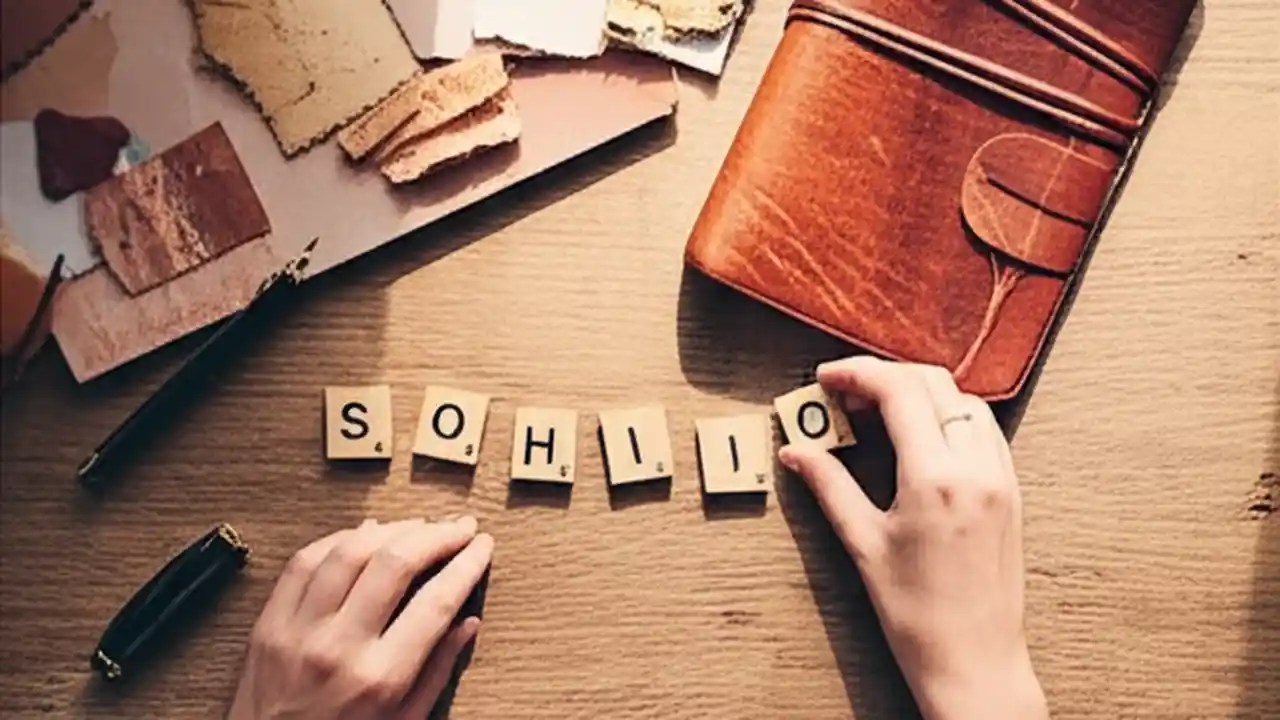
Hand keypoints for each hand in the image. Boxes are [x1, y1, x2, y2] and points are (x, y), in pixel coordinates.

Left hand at [228, 517, 492, 719]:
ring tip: (417, 525)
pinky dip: (338, 539)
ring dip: (391, 528)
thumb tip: (467, 624)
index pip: (436, 602)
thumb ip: (436, 673)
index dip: (466, 565)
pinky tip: (363, 534)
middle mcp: (338, 649)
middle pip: (394, 564)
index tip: (481, 547)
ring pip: (349, 552)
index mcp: (379, 679)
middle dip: (436, 535)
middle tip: (459, 526)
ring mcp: (298, 631)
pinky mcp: (269, 624)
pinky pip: (304, 562)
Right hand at [779, 357, 1046, 719]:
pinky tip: (919, 438)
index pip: (899, 392)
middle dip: (885, 377)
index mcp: (935, 479)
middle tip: (845, 395)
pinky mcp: (1011, 492)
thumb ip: (829, 486)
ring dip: (920, 394)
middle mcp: (976, 469)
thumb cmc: (918, 615)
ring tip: (879, 415)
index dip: (857, 374)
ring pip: (964, 401)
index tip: (828, 378)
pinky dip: (949, 417)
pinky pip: (984, 430)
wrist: (974, 660)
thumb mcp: (863, 544)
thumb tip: (797, 451)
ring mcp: (1000, 478)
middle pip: (933, 384)